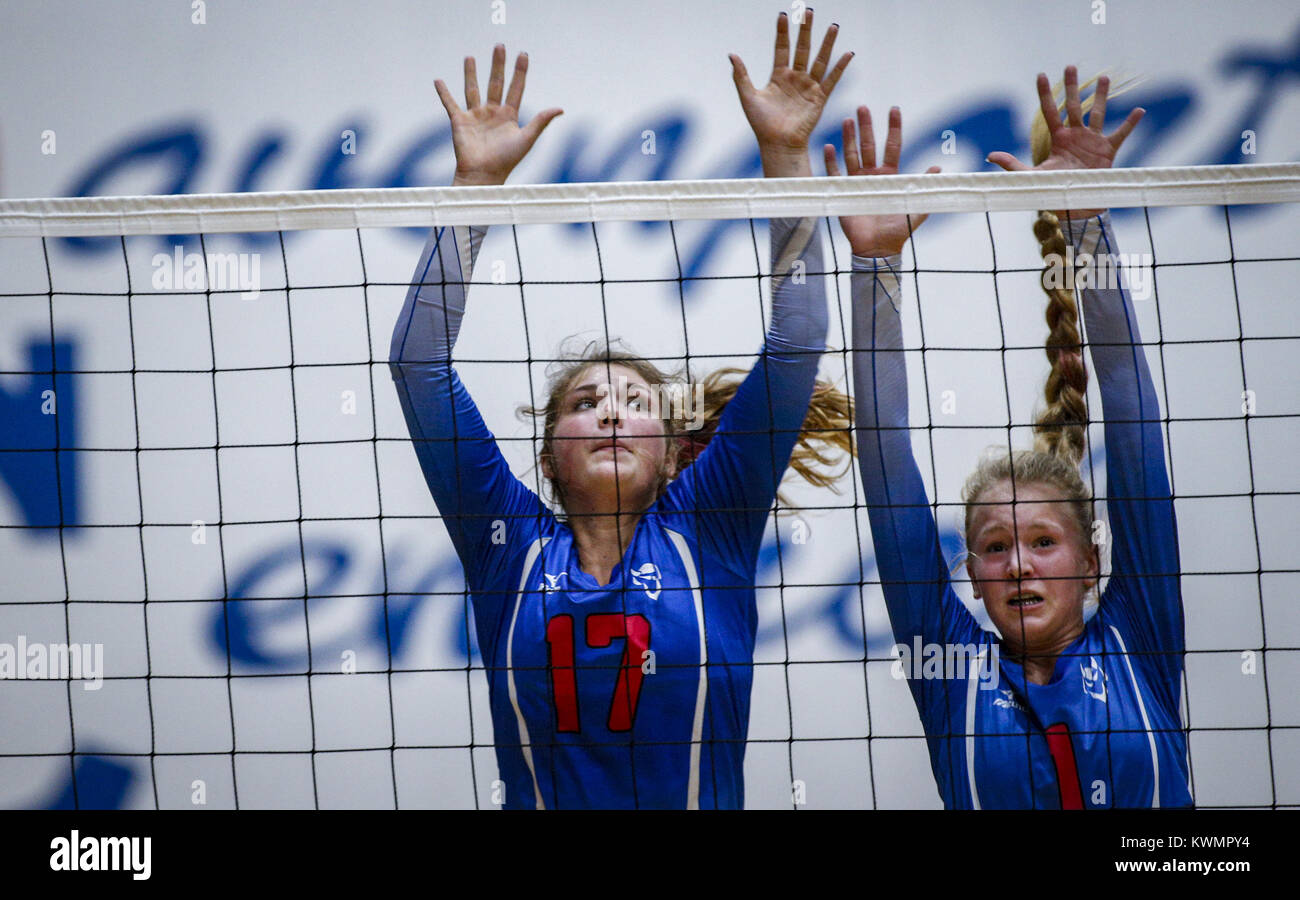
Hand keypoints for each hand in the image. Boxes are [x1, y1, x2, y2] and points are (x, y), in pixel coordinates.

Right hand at [434, 44, 562, 186]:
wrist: (483, 174)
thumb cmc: (506, 160)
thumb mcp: (526, 138)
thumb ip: (541, 122)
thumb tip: (560, 109)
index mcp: (509, 116)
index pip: (516, 88)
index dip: (520, 72)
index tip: (523, 54)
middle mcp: (492, 113)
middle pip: (495, 83)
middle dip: (498, 65)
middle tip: (499, 46)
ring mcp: (475, 116)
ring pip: (472, 89)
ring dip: (471, 73)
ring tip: (470, 57)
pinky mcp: (459, 121)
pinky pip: (450, 104)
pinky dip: (444, 93)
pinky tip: (439, 81)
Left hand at [729, 10, 852, 175]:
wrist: (777, 143)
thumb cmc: (762, 124)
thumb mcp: (748, 97)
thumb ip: (741, 75)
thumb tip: (732, 55)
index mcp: (778, 76)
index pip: (781, 48)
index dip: (782, 32)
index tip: (783, 15)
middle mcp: (795, 78)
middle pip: (802, 49)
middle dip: (806, 31)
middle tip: (808, 11)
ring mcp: (808, 87)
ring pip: (820, 60)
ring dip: (827, 43)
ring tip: (833, 26)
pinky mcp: (819, 98)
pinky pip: (832, 80)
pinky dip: (840, 67)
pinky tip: (848, 54)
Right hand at [823, 106, 939, 256]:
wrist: (878, 248)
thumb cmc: (897, 229)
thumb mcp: (915, 206)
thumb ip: (924, 187)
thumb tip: (938, 169)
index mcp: (890, 175)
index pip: (892, 146)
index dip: (893, 128)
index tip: (894, 109)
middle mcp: (872, 175)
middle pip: (868, 145)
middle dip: (866, 126)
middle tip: (863, 108)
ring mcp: (857, 182)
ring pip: (851, 155)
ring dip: (848, 138)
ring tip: (847, 120)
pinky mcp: (844, 192)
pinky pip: (835, 174)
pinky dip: (831, 161)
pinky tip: (828, 146)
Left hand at [987, 66, 1143, 217]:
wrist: (1074, 203)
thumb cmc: (1053, 189)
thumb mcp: (1031, 176)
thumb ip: (1011, 165)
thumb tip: (989, 156)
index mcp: (1058, 139)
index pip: (1049, 111)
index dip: (1044, 94)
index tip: (1041, 75)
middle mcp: (1075, 135)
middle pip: (1073, 106)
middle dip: (1071, 87)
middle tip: (1070, 66)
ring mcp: (1093, 141)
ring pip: (1098, 113)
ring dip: (1101, 96)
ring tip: (1104, 78)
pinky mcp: (1108, 150)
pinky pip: (1121, 134)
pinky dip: (1131, 123)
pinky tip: (1140, 110)